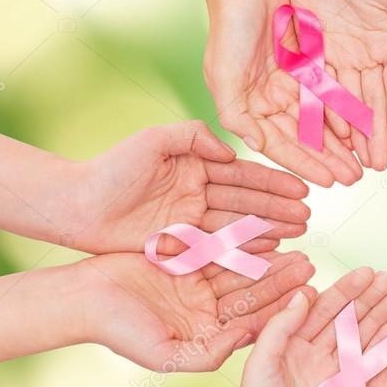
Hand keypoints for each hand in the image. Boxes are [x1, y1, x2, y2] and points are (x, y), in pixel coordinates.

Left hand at [69, 120, 310, 253]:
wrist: (78, 206)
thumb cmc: (111, 169)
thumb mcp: (153, 141)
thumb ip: (192, 136)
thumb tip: (230, 152)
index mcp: (196, 166)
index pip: (242, 174)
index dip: (272, 182)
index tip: (302, 189)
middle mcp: (198, 193)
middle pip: (246, 202)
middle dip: (278, 209)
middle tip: (309, 217)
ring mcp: (191, 221)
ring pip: (238, 225)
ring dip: (269, 229)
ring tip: (298, 234)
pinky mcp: (180, 245)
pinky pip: (219, 247)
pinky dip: (245, 249)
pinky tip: (269, 250)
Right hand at [79, 250, 315, 370]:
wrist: (79, 297)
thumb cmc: (118, 331)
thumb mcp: (165, 353)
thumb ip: (208, 353)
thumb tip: (246, 340)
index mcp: (205, 336)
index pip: (251, 321)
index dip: (279, 308)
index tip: (306, 294)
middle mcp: (204, 311)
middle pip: (251, 292)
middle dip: (280, 279)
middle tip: (309, 264)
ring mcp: (194, 285)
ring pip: (238, 268)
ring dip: (265, 256)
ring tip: (294, 242)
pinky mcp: (182, 259)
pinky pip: (217, 246)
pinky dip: (239, 239)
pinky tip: (262, 228)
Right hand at [205, 0, 364, 186]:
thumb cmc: (228, 27)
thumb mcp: (224, 76)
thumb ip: (237, 115)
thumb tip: (254, 148)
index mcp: (249, 108)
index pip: (281, 146)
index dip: (306, 165)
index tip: (330, 182)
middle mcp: (270, 101)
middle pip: (304, 138)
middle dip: (329, 159)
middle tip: (355, 177)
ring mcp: (290, 83)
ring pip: (321, 119)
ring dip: (341, 141)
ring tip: (364, 160)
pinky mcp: (308, 64)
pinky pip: (330, 93)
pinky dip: (345, 111)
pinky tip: (363, 126)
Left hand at [226, 267, 386, 386]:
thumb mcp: (260, 366)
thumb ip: (280, 328)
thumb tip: (304, 294)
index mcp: (290, 343)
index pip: (323, 308)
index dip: (346, 289)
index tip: (368, 272)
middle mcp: (312, 355)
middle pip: (346, 319)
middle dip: (370, 298)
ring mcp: (330, 376)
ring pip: (360, 339)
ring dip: (381, 318)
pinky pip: (368, 368)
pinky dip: (384, 349)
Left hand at [282, 0, 386, 169]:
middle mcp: (365, 57)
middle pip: (371, 104)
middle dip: (374, 137)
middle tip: (376, 168)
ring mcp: (338, 57)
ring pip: (345, 103)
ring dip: (349, 133)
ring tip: (353, 162)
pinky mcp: (311, 53)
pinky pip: (317, 89)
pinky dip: (322, 112)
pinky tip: (327, 137)